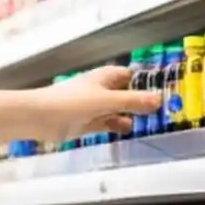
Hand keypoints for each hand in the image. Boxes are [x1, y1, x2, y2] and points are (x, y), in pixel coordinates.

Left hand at [30, 66, 162, 141]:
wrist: (41, 117)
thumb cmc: (72, 102)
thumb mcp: (107, 101)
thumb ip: (133, 101)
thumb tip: (159, 99)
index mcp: (106, 77)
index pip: (131, 75)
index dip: (146, 82)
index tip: (164, 90)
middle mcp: (101, 90)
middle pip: (127, 93)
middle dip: (141, 101)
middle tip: (162, 110)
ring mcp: (95, 106)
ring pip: (118, 109)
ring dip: (130, 115)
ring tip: (148, 122)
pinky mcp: (88, 122)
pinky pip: (108, 123)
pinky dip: (117, 125)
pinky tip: (127, 129)